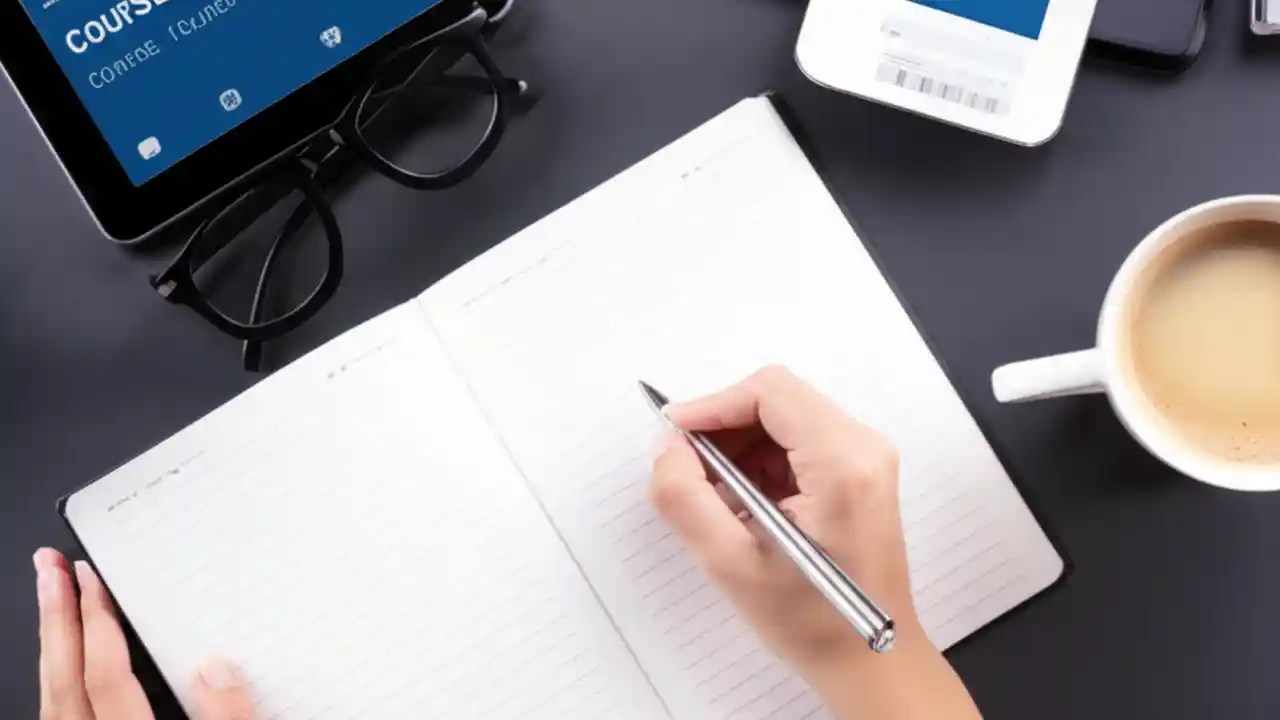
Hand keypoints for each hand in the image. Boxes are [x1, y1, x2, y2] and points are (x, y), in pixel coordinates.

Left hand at [33, 547, 257, 719]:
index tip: (87, 577)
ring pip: (55, 698)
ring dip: (53, 646)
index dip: (94, 623)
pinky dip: (61, 674)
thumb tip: (215, 666)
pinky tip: (68, 658)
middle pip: (66, 680)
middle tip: (48, 572)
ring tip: (53, 603)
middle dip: (57, 620)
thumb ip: (229, 716)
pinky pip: (63, 709)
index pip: (105, 676)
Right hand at [650, 366, 980, 719]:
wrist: (869, 661)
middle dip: (724, 426)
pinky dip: (760, 460)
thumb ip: (685, 497)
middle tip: (688, 467)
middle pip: (777, 399)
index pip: (770, 393)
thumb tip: (667, 446)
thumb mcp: (730, 563)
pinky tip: (743, 503)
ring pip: (784, 417)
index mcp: (843, 465)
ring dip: (740, 446)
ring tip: (716, 496)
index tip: (675, 434)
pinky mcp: (858, 472)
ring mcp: (866, 459)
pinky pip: (797, 441)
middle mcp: (864, 450)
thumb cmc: (815, 624)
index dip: (713, 406)